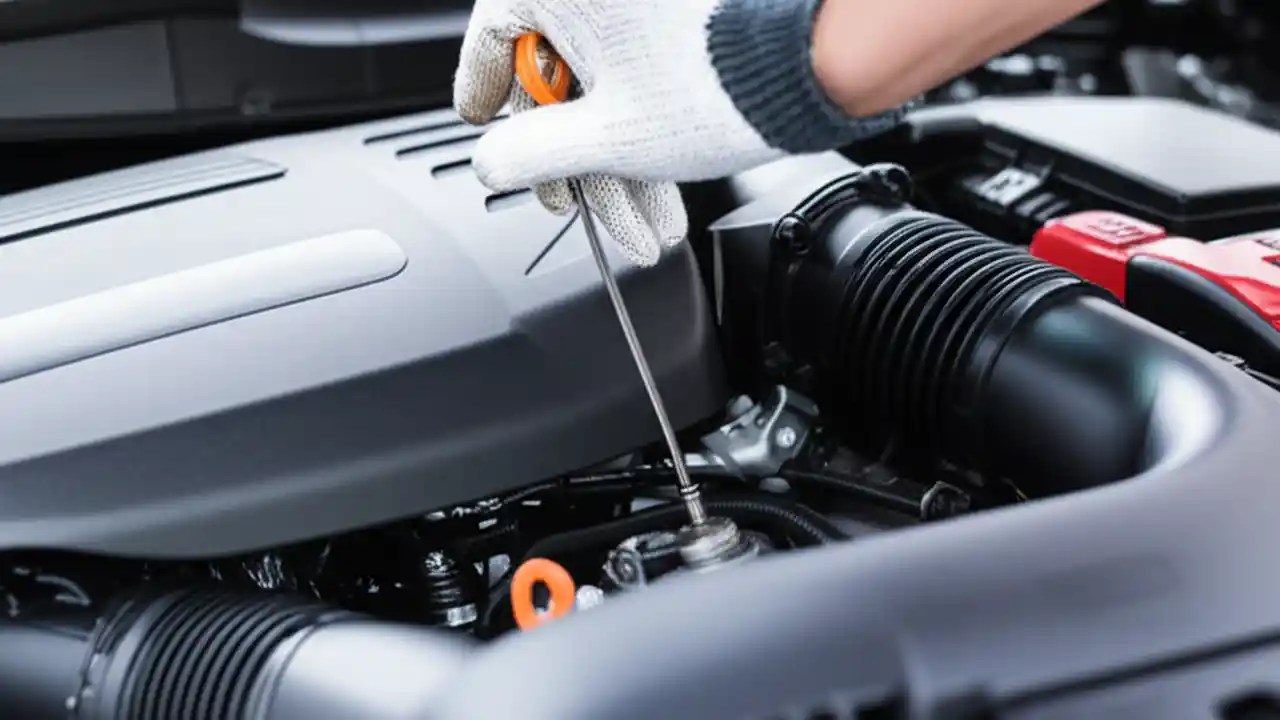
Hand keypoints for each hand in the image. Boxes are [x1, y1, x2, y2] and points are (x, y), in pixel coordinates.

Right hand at [454, 0, 782, 266]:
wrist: (814, 65)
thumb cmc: (718, 85)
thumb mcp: (607, 138)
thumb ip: (533, 153)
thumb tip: (491, 162)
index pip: (492, 38)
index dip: (484, 94)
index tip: (483, 127)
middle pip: (557, 72)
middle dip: (576, 159)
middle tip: (581, 208)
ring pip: (605, 79)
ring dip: (617, 159)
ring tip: (641, 225)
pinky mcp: (678, 12)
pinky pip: (640, 68)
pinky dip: (643, 124)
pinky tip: (656, 186)